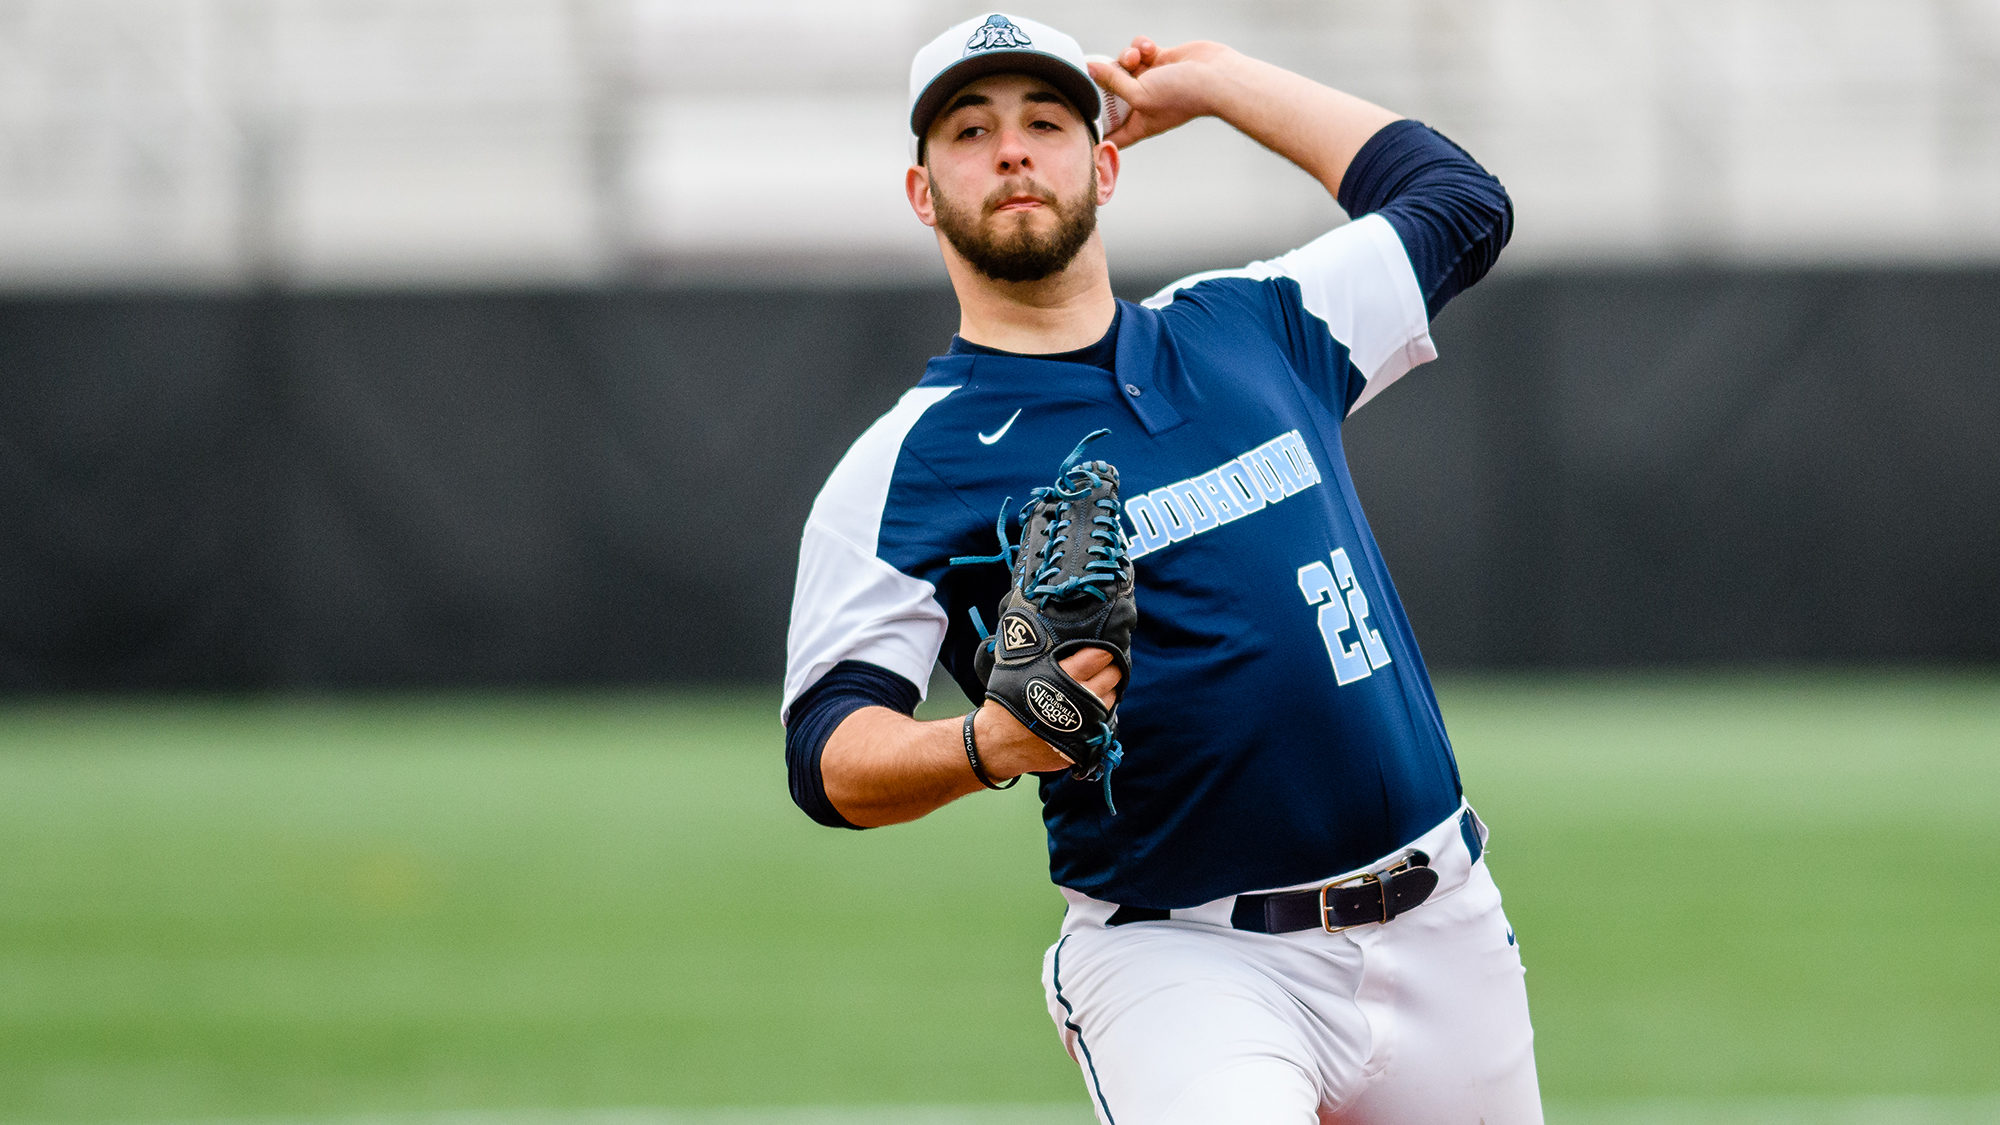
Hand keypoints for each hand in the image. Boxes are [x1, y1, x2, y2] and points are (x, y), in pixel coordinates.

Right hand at [974, 646, 1124, 777]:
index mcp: (1062, 677)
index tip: (1106, 646)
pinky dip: (1103, 711)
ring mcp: (1085, 722)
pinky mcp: (1086, 741)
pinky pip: (1105, 721)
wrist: (999, 743)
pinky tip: (1094, 705)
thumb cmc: (1007, 702)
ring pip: (1111, 698)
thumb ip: (1041, 653)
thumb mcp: (1018, 670)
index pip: (1098, 656)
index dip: (1105, 649)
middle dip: (1113, 667)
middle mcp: (1079, 698)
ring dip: (1110, 689)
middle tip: (1108, 663)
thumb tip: (1056, 634)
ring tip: (1101, 683)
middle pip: (1111, 676)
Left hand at [1087, 38, 1239, 148]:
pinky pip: (1139, 51)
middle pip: (1111, 95)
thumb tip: (1089, 70)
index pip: (1112, 135)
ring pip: (1123, 66)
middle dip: (1107, 80)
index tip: (1080, 128)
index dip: (1096, 134)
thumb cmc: (1182, 95)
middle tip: (1109, 71)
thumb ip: (1111, 82)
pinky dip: (1141, 47)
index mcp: (1138, 124)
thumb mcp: (1139, 94)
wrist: (1215, 76)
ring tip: (1137, 58)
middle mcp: (1143, 104)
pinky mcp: (1160, 61)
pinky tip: (1151, 48)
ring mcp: (1152, 81)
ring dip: (1126, 57)